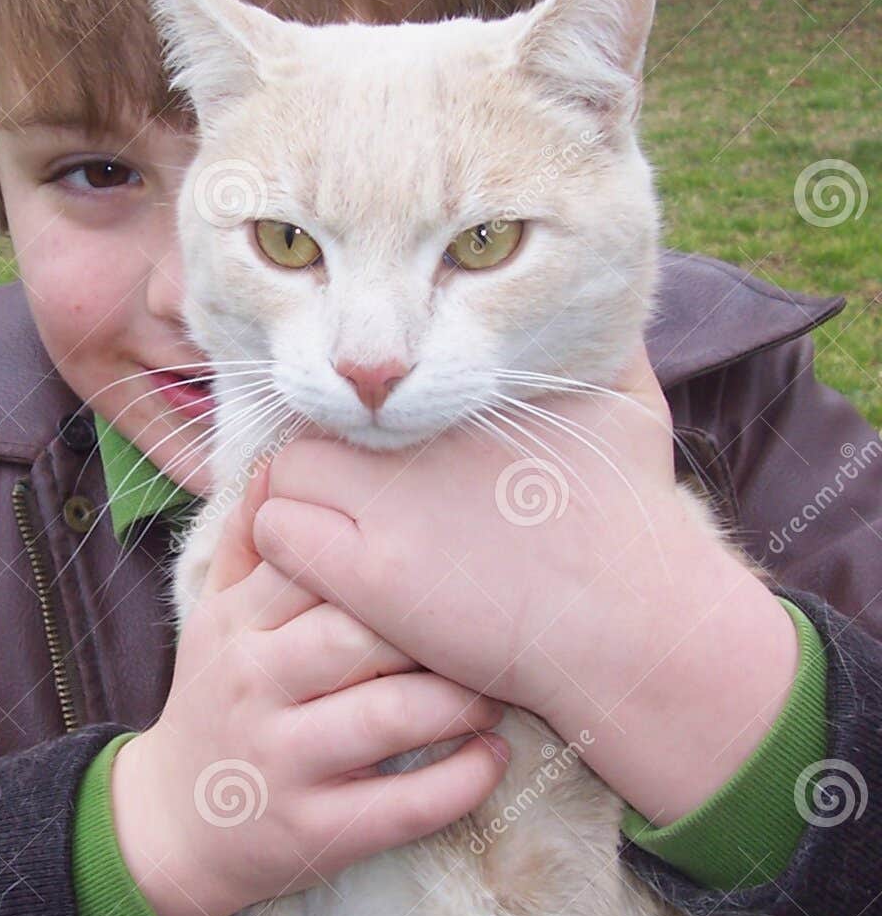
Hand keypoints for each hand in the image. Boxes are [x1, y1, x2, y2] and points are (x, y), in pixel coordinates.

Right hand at [110, 460, 511, 915]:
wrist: (176, 825)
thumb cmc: (217, 702)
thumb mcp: (216, 619)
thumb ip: (250, 544)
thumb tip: (281, 461)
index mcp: (236, 623)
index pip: (316, 566)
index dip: (387, 559)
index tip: (443, 560)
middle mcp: (255, 685)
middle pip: (360, 635)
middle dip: (433, 630)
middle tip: (485, 629)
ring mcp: (284, 760)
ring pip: (392, 716)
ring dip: (462, 702)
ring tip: (493, 693)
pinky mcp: (316, 832)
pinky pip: (407, 805)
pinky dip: (465, 780)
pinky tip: (492, 758)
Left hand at [249, 348, 799, 822]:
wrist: (638, 626)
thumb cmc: (636, 524)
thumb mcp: (630, 404)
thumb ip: (604, 341)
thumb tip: (596, 289)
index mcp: (466, 391)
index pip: (365, 374)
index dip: (360, 412)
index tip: (372, 444)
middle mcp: (422, 432)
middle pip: (315, 416)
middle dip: (321, 451)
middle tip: (339, 491)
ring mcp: (391, 502)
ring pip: (285, 472)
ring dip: (296, 498)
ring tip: (327, 530)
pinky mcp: (374, 573)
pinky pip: (278, 533)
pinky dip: (286, 548)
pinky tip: (322, 572)